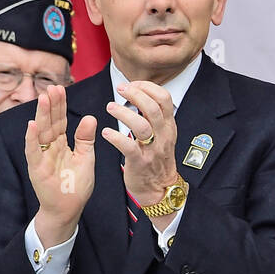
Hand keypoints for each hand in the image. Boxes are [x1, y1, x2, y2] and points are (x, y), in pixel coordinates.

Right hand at [27, 85, 95, 244]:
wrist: (68, 209)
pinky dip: (32, 139)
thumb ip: (86, 138)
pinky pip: (33, 152)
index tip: (61, 88)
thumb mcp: (86, 158)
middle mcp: (50, 148)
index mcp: (62, 144)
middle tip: (52, 87)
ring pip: (41, 133)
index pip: (60, 120)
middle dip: (51, 105)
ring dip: (41, 116)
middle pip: (50, 122)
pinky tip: (32, 125)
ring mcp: (42, 157)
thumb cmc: (76, 185)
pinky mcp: (37, 169)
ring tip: (43, 99)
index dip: (60, 105)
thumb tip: (90, 117)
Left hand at [102, 81, 178, 209]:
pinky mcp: (140, 162)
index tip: (132, 85)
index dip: (148, 87)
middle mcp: (163, 135)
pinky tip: (106, 132)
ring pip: (141, 125)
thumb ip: (153, 116)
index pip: (165, 98)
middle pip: (153, 108)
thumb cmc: (155, 159)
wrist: (159, 188)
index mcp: (168, 126)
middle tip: (120, 89)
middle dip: (136, 94)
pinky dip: (116, 137)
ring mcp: (152, 149)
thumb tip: (139, 94)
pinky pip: (128, 147)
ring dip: (123, 113)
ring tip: (110, 107)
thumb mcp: (162, 134)